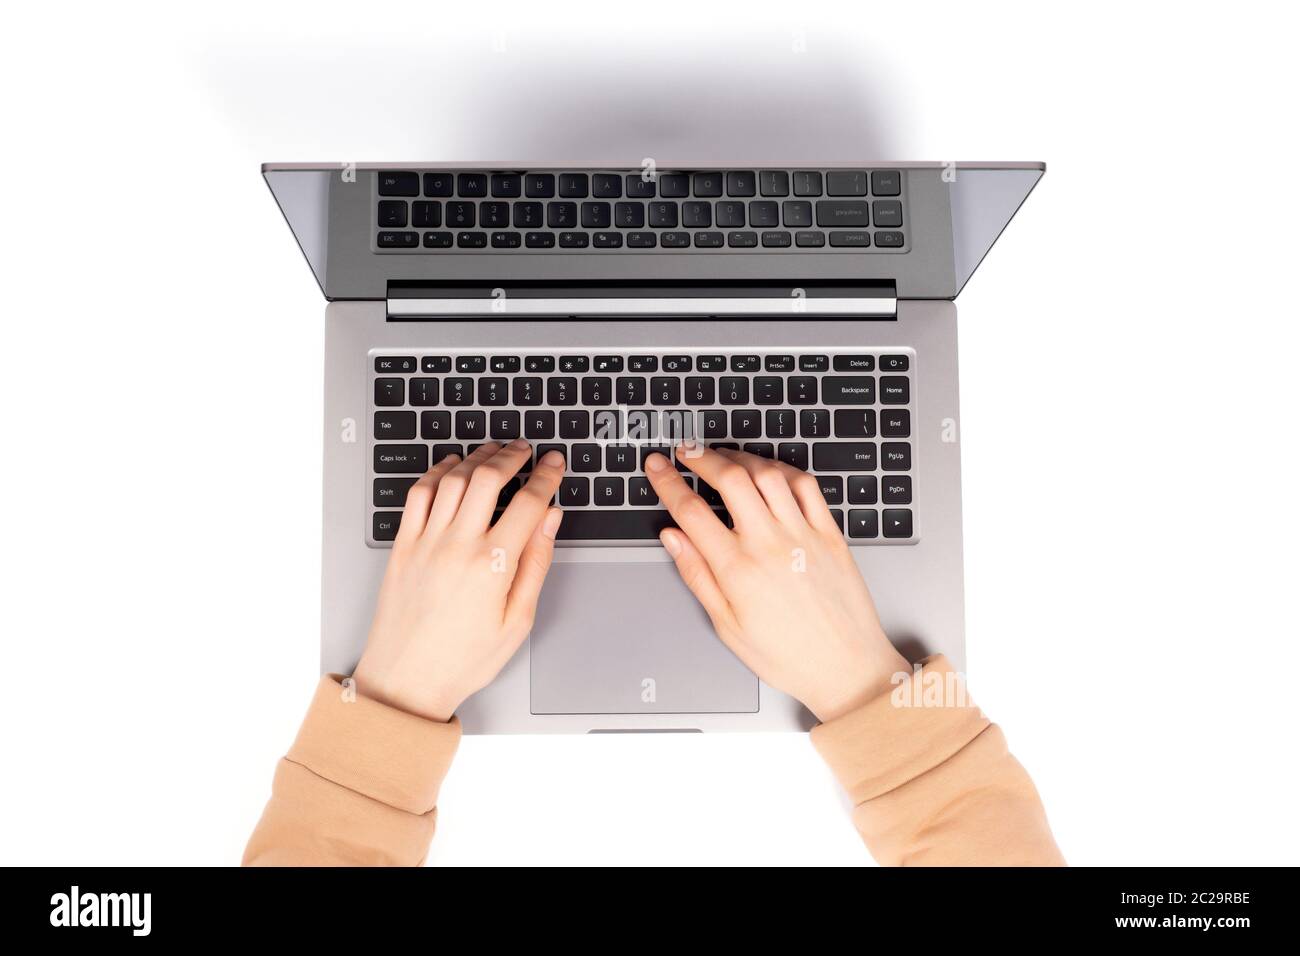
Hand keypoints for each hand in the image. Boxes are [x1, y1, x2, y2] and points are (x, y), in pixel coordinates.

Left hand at [353, 441, 565, 721]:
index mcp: (492, 566)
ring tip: (494, 452)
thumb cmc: (462, 659)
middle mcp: (457, 546)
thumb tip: (549, 521)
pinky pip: (419, 494)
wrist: (406, 679)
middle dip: (511, 456)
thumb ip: (536, 564)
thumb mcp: (517, 621)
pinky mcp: (402, 546)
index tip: (555, 464)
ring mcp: (426, 543)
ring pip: (453, 479)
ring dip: (477, 458)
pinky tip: (452, 468)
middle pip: (488, 479)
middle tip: (525, 449)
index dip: (546, 476)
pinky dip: (437, 472)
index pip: (527, 503)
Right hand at [644, 445, 907, 721]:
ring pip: (768, 474)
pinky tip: (769, 472)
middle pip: (730, 479)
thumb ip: (697, 575)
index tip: (656, 466)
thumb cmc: (789, 655)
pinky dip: (782, 469)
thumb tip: (673, 538)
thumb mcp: (727, 625)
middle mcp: (770, 545)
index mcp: (738, 570)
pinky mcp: (830, 534)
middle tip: (686, 452)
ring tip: (723, 457)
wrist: (847, 667)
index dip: (667, 482)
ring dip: (740, 457)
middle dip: (701, 457)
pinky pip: (805, 485)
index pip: (691, 511)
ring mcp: (803, 535)